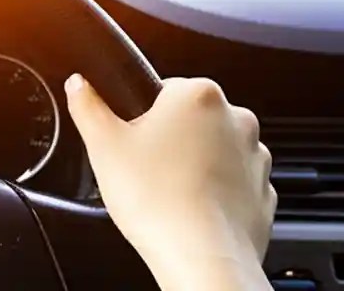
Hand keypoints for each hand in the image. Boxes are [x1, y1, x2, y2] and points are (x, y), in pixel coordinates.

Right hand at [65, 75, 274, 290]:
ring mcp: (255, 156)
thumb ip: (88, 106)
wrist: (201, 258)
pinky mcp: (264, 191)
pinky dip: (217, 193)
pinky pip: (234, 184)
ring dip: (196, 164)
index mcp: (197, 95)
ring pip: (216, 151)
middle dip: (171, 139)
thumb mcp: (103, 146)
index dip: (143, 117)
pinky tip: (192, 209)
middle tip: (146, 169)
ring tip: (169, 193)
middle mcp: (236, 119)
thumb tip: (79, 86)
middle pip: (192, 119)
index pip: (165, 89)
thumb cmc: (156, 200)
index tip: (134, 141)